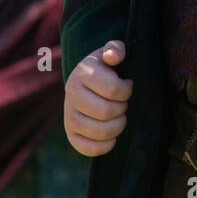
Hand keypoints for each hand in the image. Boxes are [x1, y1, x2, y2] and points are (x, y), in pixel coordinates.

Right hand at [65, 40, 132, 156]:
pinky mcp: (70, 134)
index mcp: (83, 74)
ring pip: (100, 131)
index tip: (127, 86)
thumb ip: (116, 48)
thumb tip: (113, 56)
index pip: (113, 90)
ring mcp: (69, 116)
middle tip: (123, 103)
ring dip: (118, 126)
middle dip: (122, 109)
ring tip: (119, 117)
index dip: (127, 91)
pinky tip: (112, 135)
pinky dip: (106, 145)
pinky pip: (89, 148)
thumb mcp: (110, 52)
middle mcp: (72, 95)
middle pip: (107, 112)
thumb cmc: (105, 68)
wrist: (85, 82)